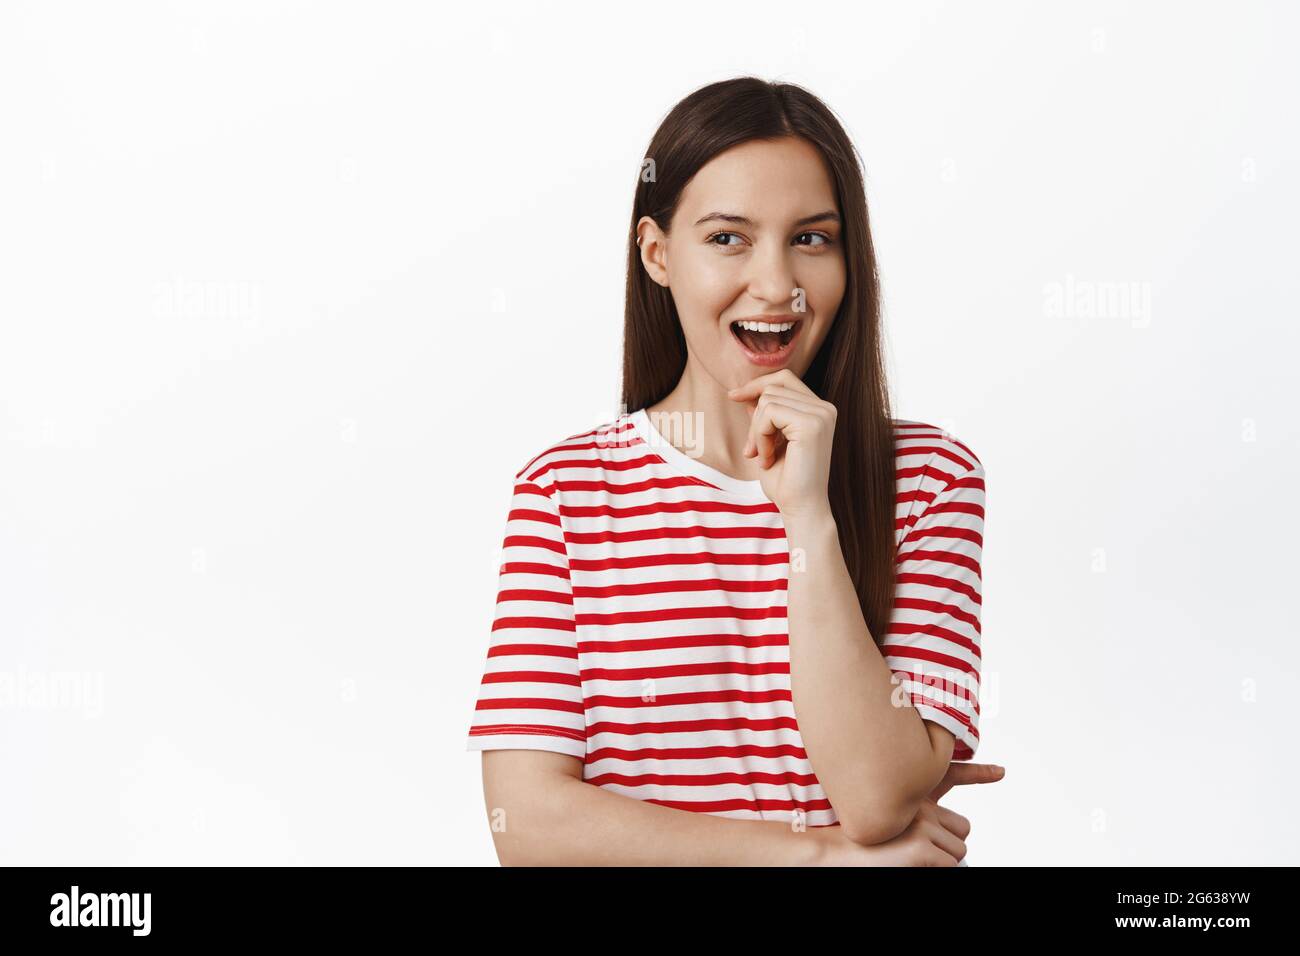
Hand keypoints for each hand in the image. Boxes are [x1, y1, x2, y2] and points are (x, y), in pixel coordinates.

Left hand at [726, 369, 836, 519]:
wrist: (801, 509)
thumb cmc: (786, 483)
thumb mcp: (769, 443)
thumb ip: (764, 418)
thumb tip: (749, 395)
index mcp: (820, 411)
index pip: (785, 379)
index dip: (757, 385)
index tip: (733, 397)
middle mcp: (825, 408)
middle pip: (773, 387)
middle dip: (754, 417)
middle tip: (751, 450)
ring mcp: (821, 414)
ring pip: (768, 400)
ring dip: (756, 432)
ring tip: (763, 458)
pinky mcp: (811, 424)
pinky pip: (769, 413)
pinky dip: (760, 436)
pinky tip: (767, 459)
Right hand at [813, 762, 1006, 865]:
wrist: (835, 854)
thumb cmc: (861, 842)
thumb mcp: (892, 822)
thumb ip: (921, 822)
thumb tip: (949, 846)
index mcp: (913, 792)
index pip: (955, 774)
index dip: (980, 772)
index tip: (1001, 770)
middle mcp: (919, 803)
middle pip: (962, 829)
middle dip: (948, 846)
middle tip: (918, 851)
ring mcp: (920, 824)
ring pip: (958, 852)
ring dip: (941, 862)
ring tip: (909, 859)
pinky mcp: (920, 846)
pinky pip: (949, 866)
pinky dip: (935, 871)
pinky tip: (909, 865)